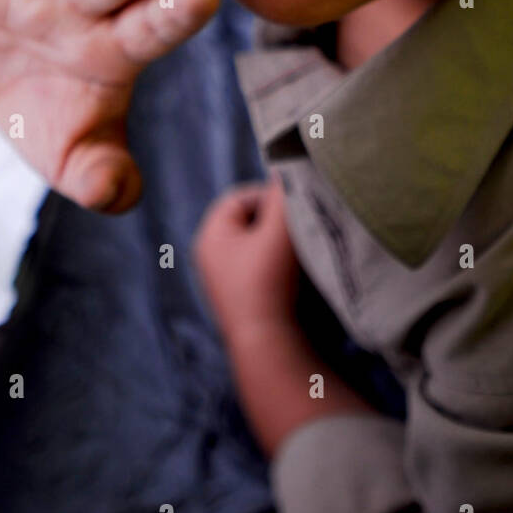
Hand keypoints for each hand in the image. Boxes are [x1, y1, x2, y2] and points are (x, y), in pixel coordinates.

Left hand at [192, 175, 300, 340]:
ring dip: (284, 246)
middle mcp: (212, 259)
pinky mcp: (247, 303)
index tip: (294, 210)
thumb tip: (288, 166)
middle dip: (278, 222)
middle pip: (251, 222)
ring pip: (262, 247)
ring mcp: (228, 284)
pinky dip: (283, 268)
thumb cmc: (270, 280)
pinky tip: (300, 276)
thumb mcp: (280, 225)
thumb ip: (284, 190)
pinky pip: (266, 271)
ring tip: (302, 253)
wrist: (271, 346)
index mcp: (209, 237)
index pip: (241, 197)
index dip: (270, 197)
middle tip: (300, 229)